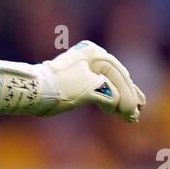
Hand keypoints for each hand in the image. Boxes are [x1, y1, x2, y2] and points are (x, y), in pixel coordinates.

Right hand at [0, 40, 145, 122]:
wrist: (31, 91)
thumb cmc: (49, 89)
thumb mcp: (74, 81)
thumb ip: (93, 84)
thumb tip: (112, 98)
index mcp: (90, 50)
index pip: (114, 68)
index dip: (127, 84)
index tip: (137, 98)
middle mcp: (94, 55)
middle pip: (120, 77)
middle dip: (131, 95)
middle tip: (138, 110)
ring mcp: (91, 71)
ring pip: (118, 88)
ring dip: (127, 104)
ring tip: (132, 117)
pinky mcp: (89, 86)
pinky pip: (111, 97)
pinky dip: (118, 107)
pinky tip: (120, 114)